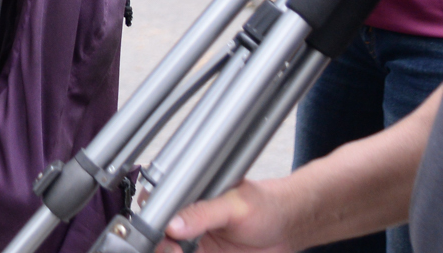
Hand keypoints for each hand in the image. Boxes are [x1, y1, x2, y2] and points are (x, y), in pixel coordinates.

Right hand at [163, 180, 297, 252]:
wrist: (289, 229)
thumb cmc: (266, 205)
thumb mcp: (235, 206)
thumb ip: (204, 213)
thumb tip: (173, 224)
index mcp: (191, 196)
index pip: (160, 206)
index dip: (154, 221)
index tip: (160, 233)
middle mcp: (189, 218)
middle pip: (160, 233)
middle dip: (161, 244)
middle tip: (173, 249)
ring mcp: (197, 240)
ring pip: (172, 250)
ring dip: (170, 252)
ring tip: (180, 252)